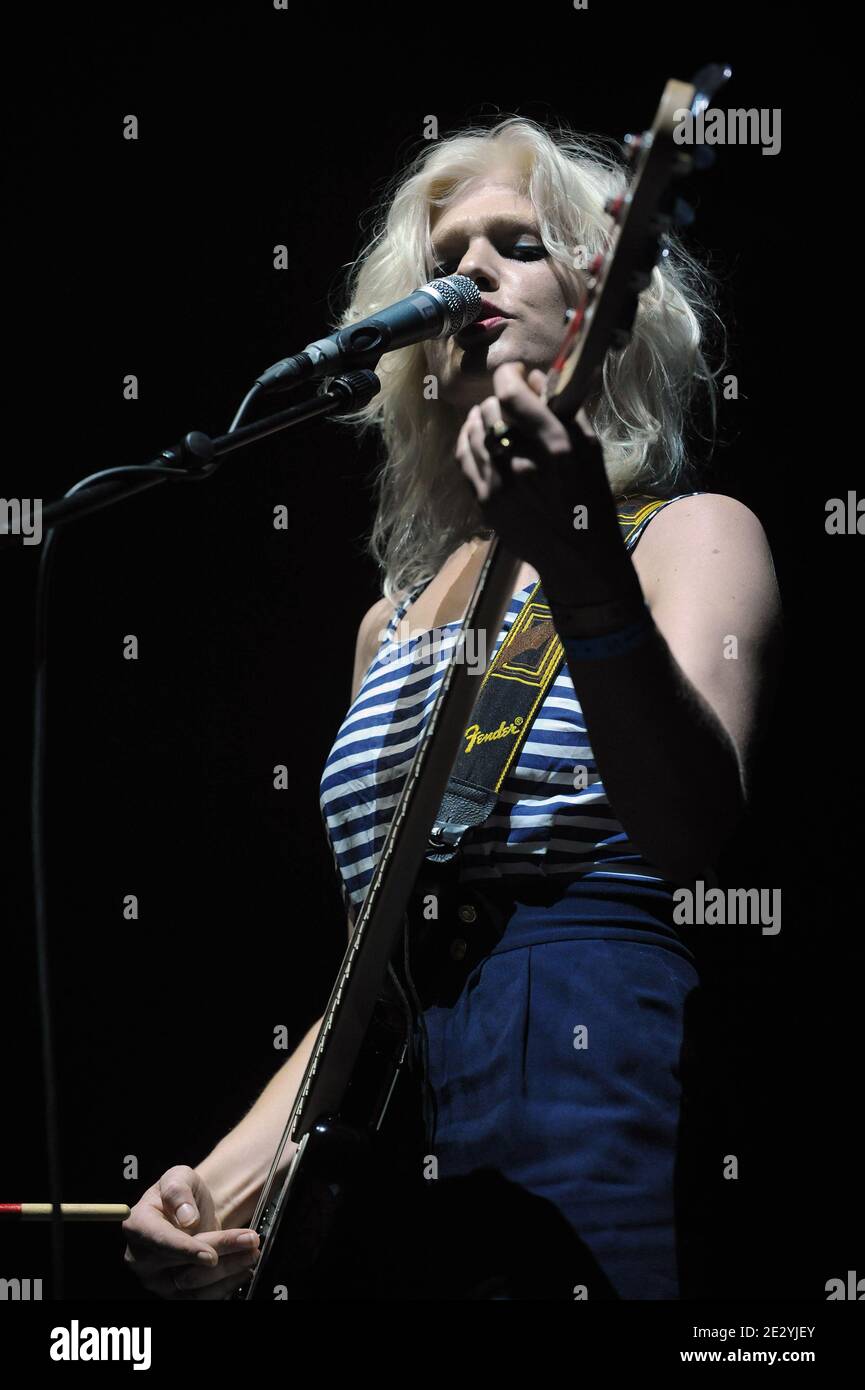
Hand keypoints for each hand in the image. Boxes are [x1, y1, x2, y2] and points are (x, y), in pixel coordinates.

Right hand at [123, 1164, 259, 1299]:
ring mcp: (157, 1280)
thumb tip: (187, 1217)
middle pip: (181, 1265)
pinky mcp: (174, 1294)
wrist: (189, 1213)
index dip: (186, 1250)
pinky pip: (199, 1298)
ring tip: (252, 1252)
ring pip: (193, 1285)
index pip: (160, 1241)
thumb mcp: (178, 1177)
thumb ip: (178, 1191)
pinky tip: (243, 1270)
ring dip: (228, 1271)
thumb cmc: (181, 1194)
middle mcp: (142, 1258)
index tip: (211, 1255)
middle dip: (221, 1252)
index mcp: (138, 1226)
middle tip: (250, 1240)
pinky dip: (225, 1285)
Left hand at [455, 362, 629, 601]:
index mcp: (555, 447)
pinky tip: (476, 434)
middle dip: (499, 399)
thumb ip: (566, 410)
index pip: (512, 393)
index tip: (516, 372)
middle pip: (489, 409)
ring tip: (492, 415)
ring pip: (473, 430)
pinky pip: (464, 456)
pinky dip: (468, 438)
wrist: (578, 556)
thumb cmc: (591, 498)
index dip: (509, 374)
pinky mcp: (485, 501)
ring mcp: (499, 485)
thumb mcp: (591, 450)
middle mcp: (522, 463)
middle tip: (510, 402)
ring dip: (481, 417)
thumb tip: (538, 379)